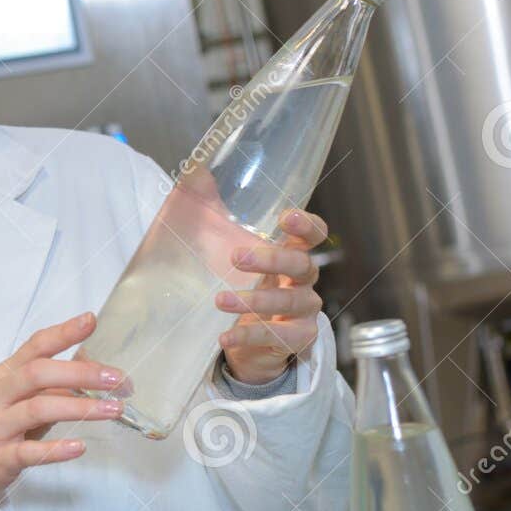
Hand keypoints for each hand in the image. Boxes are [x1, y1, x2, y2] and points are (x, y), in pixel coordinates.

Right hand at [0, 312, 123, 510]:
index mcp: (4, 376)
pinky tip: (80, 447)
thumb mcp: (13, 400)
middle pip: (37, 374)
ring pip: (37, 409)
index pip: (34, 347)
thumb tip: (89, 364)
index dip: (62, 333)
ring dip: (78, 407)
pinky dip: (56, 449)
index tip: (91, 320)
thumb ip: (47, 385)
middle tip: (116, 378)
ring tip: (112, 410)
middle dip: (80, 372)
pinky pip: (29, 452)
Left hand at [215, 208, 327, 384]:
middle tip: (236, 257)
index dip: (306, 224)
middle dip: (271, 259)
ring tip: (220, 301)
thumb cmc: (237, 283)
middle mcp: (303, 279)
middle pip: (300, 264)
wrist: (242, 340)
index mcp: (291, 252)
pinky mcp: (297, 338)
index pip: (313, 233)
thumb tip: (198, 171)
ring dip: (255, 300)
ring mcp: (304, 310)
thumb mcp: (221, 245)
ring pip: (290, 301)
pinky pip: (279, 336)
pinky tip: (224, 338)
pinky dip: (250, 336)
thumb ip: (211, 209)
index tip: (286, 217)